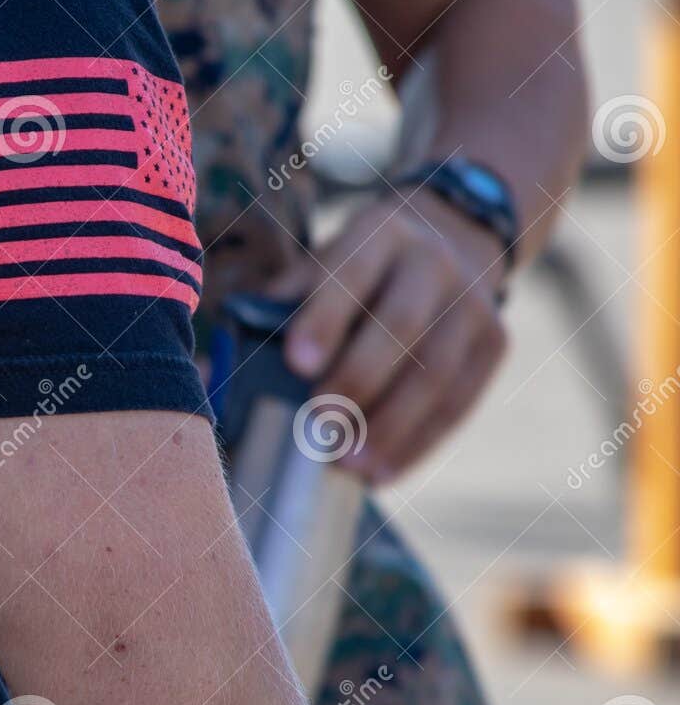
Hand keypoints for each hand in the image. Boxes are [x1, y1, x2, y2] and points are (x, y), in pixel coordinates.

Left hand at [268, 192, 509, 482]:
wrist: (452, 238)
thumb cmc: (357, 270)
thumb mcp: (319, 265)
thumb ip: (274, 309)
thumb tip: (207, 374)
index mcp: (378, 233)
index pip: (349, 273)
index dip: (325, 319)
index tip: (295, 364)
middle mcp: (433, 260)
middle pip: (401, 325)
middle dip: (359, 380)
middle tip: (319, 427)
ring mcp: (473, 301)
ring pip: (437, 371)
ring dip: (391, 426)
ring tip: (348, 465)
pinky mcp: (496, 341)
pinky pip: (461, 400)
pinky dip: (421, 442)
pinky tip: (384, 471)